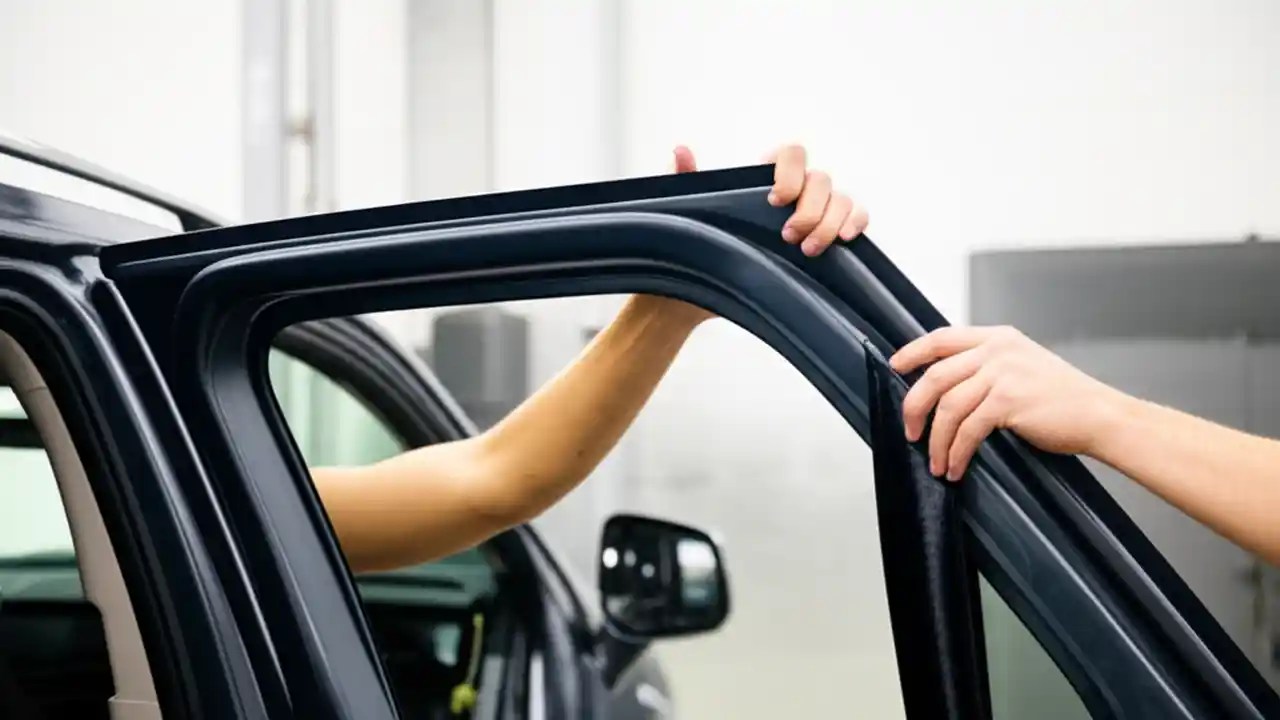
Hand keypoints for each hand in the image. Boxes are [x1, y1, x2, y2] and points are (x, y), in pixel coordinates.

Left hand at [673, 144, 867, 256]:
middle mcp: (797, 188)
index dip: (790, 173)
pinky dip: (856, 222)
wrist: (711, 283)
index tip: (775, 200)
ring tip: (809, 250)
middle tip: (788, 237)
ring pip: (840, 199)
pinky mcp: (829, 232)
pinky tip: (843, 239)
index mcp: (767, 175)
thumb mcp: (690, 211)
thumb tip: (681, 151)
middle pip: (820, 179)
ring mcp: (816, 209)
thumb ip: (686, 180)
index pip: (791, 153)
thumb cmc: (705, 240)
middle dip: (809, 210)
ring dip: (829, 223)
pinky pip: (856, 215)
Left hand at [889, 326, 1127, 480]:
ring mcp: (1003, 374)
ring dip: (936, 440)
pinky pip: (968, 430)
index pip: (942, 337)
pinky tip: (956, 467)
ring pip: (948, 407)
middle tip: (909, 431)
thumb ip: (987, 366)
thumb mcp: (1022, 365)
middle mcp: (997, 351)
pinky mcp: (1009, 401)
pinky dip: (957, 452)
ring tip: (937, 462)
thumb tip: (945, 387)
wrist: (1099, 414)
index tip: (895, 366)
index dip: (913, 351)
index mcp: (998, 338)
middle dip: (914, 407)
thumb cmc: (1062, 397)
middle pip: (936, 375)